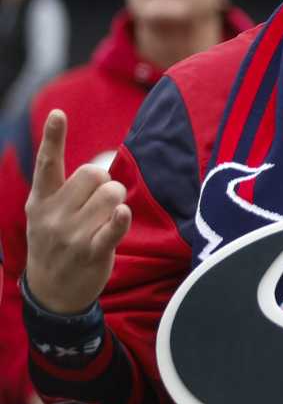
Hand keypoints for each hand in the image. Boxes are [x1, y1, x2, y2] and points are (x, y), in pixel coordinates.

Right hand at [23, 112, 126, 315]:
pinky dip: (121, 218)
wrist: (51, 291)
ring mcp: (71, 234)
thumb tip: (102, 167)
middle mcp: (52, 214)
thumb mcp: (46, 215)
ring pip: (111, 195)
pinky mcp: (91, 252)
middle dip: (105, 182)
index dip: (54, 137)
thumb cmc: (56, 243)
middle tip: (100, 201)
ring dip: (117, 201)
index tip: (58, 113)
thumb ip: (64, 190)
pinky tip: (120, 215)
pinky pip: (114, 225)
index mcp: (40, 201)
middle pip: (93, 174)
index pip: (47, 164)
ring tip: (108, 216)